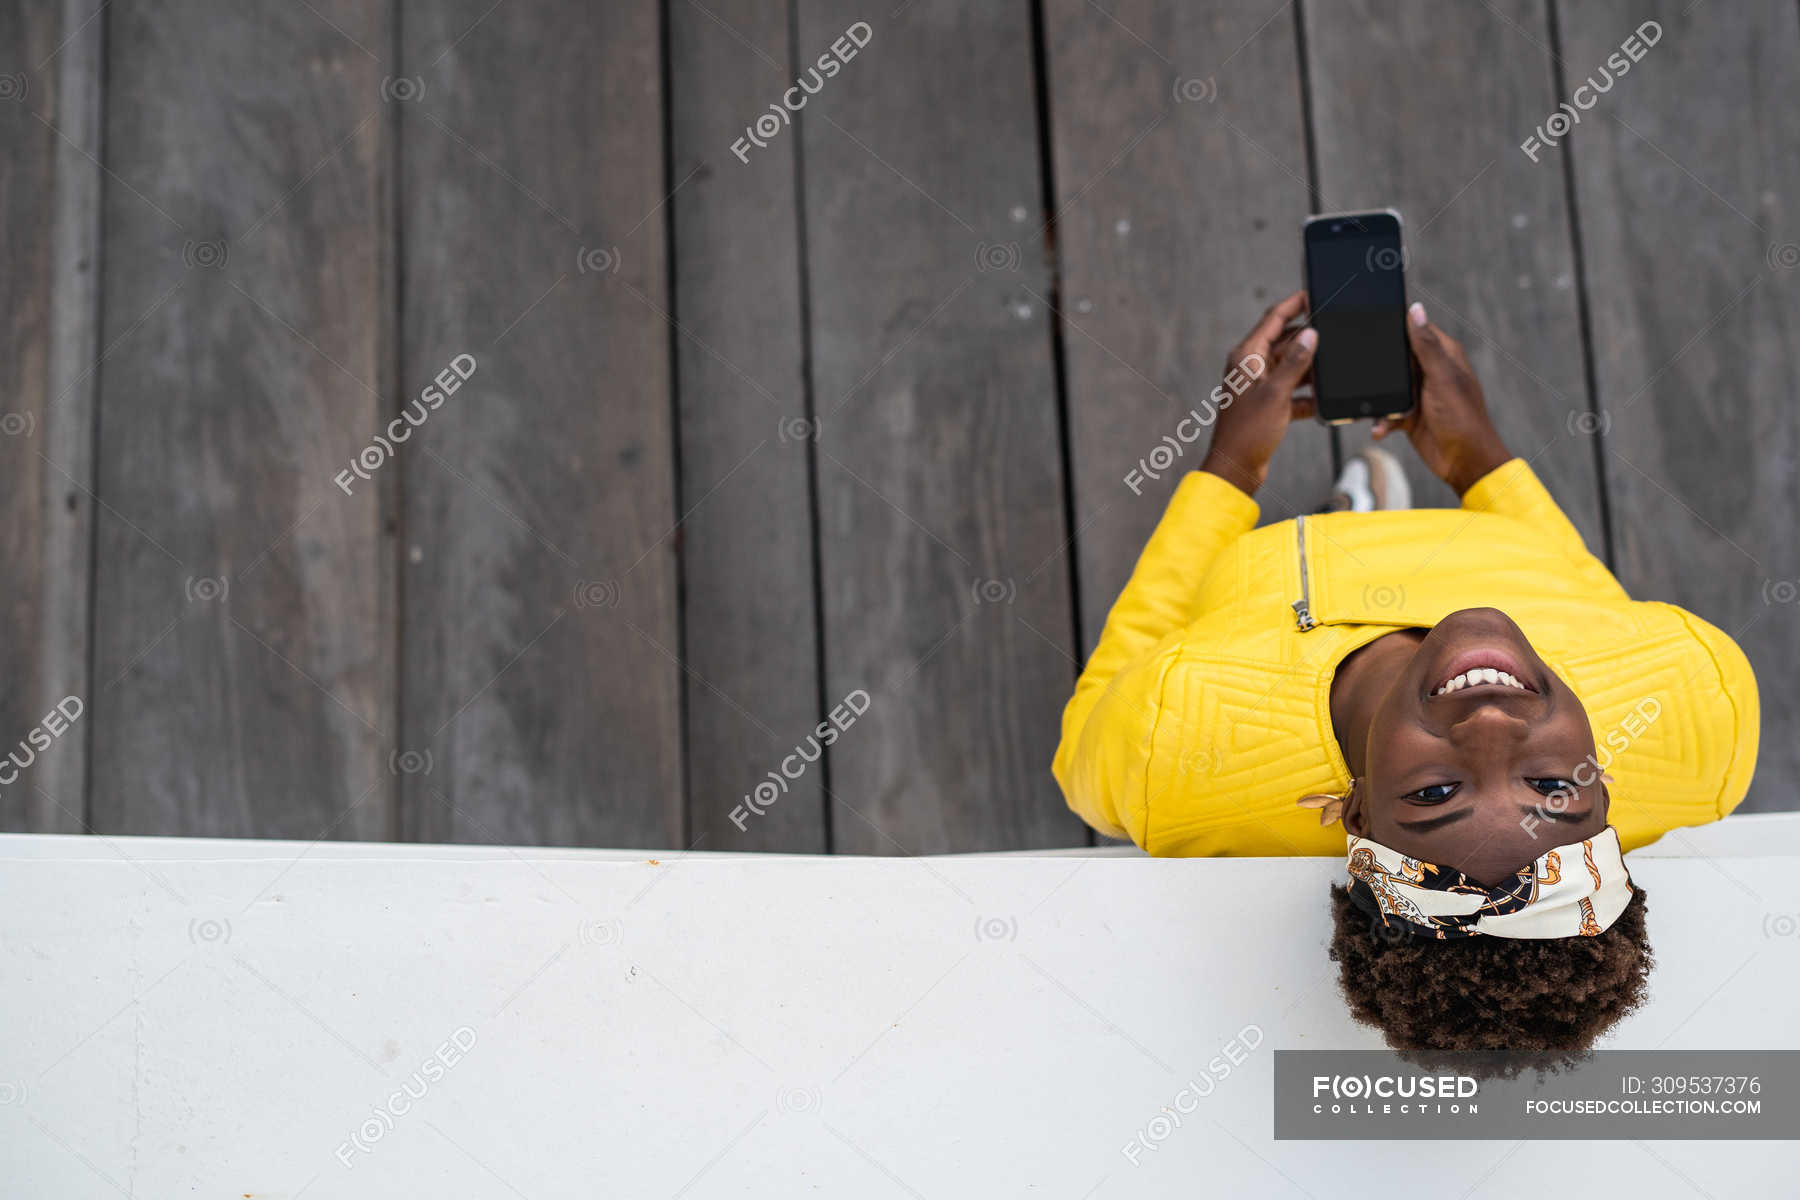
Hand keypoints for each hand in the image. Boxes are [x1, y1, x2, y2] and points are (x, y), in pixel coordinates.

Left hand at [1199, 290, 1318, 495]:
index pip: (1273, 319)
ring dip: (1310, 370)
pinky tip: (1322, 400)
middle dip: (1309, 341)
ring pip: (1291, 367)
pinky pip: (1292, 391)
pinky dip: (1306, 395)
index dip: (1294, 304)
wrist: (1236, 468)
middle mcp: (1250, 367)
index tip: (1313, 293)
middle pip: (1285, 342)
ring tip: (1332, 369)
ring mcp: (1259, 386)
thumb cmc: (1248, 432)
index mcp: (1246, 356)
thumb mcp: (1276, 393)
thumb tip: (1311, 334)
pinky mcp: (1268, 405)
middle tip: (1334, 334)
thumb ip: (1295, 362)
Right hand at [1372, 303, 1511, 495]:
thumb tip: (1416, 310)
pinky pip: (1387, 412)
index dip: (1399, 326)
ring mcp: (1420, 394)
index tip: (1374, 322)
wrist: (1464, 462)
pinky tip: (1379, 428)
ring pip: (1389, 387)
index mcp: (1444, 356)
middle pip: (1398, 359)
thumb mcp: (1442, 378)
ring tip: (1370, 406)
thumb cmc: (1463, 418)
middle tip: (1361, 368)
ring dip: (1379, 399)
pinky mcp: (1410, 415)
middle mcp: (1431, 372)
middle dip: (1381, 367)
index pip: (1418, 330)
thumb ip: (1426, 346)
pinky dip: (1382, 420)